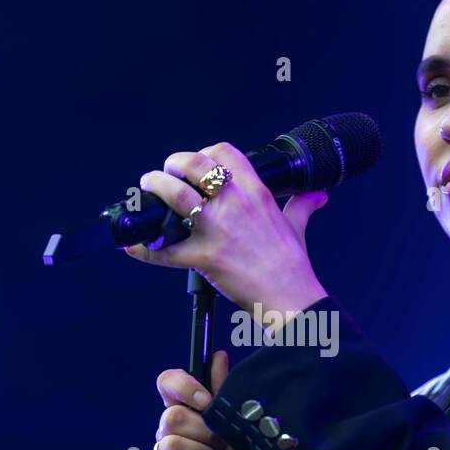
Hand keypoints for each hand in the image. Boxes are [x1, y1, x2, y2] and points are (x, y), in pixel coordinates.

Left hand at [122, 141, 330, 313]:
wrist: (291, 297)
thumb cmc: (293, 264)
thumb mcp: (297, 225)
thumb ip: (302, 205)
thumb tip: (317, 196)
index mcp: (255, 192)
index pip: (223, 153)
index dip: (204, 153)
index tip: (196, 164)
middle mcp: (234, 204)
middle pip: (194, 164)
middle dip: (173, 164)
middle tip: (164, 174)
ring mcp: (216, 229)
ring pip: (175, 194)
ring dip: (155, 188)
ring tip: (148, 191)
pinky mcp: (203, 257)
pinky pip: (163, 250)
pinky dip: (143, 248)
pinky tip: (133, 245)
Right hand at [149, 349, 268, 449]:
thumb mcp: (240, 431)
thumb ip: (225, 396)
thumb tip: (217, 356)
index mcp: (187, 414)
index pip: (168, 383)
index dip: (183, 386)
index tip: (206, 401)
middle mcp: (169, 434)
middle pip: (171, 417)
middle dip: (205, 435)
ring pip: (171, 445)